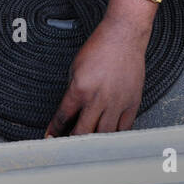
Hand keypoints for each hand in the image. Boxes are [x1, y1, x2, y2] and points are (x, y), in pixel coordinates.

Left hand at [46, 15, 149, 135]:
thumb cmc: (99, 48)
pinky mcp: (132, 103)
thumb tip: (69, 112)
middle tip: (67, 147)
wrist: (123, 36)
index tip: (50, 139)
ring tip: (87, 146)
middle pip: (83, 132)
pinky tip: (108, 138)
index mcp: (80, 88)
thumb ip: (72, 91)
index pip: (63, 117)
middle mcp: (98, 98)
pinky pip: (124, 128)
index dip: (54, 131)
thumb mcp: (75, 67)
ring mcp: (117, 102)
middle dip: (72, 142)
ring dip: (94, 142)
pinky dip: (115, 136)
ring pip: (104, 134)